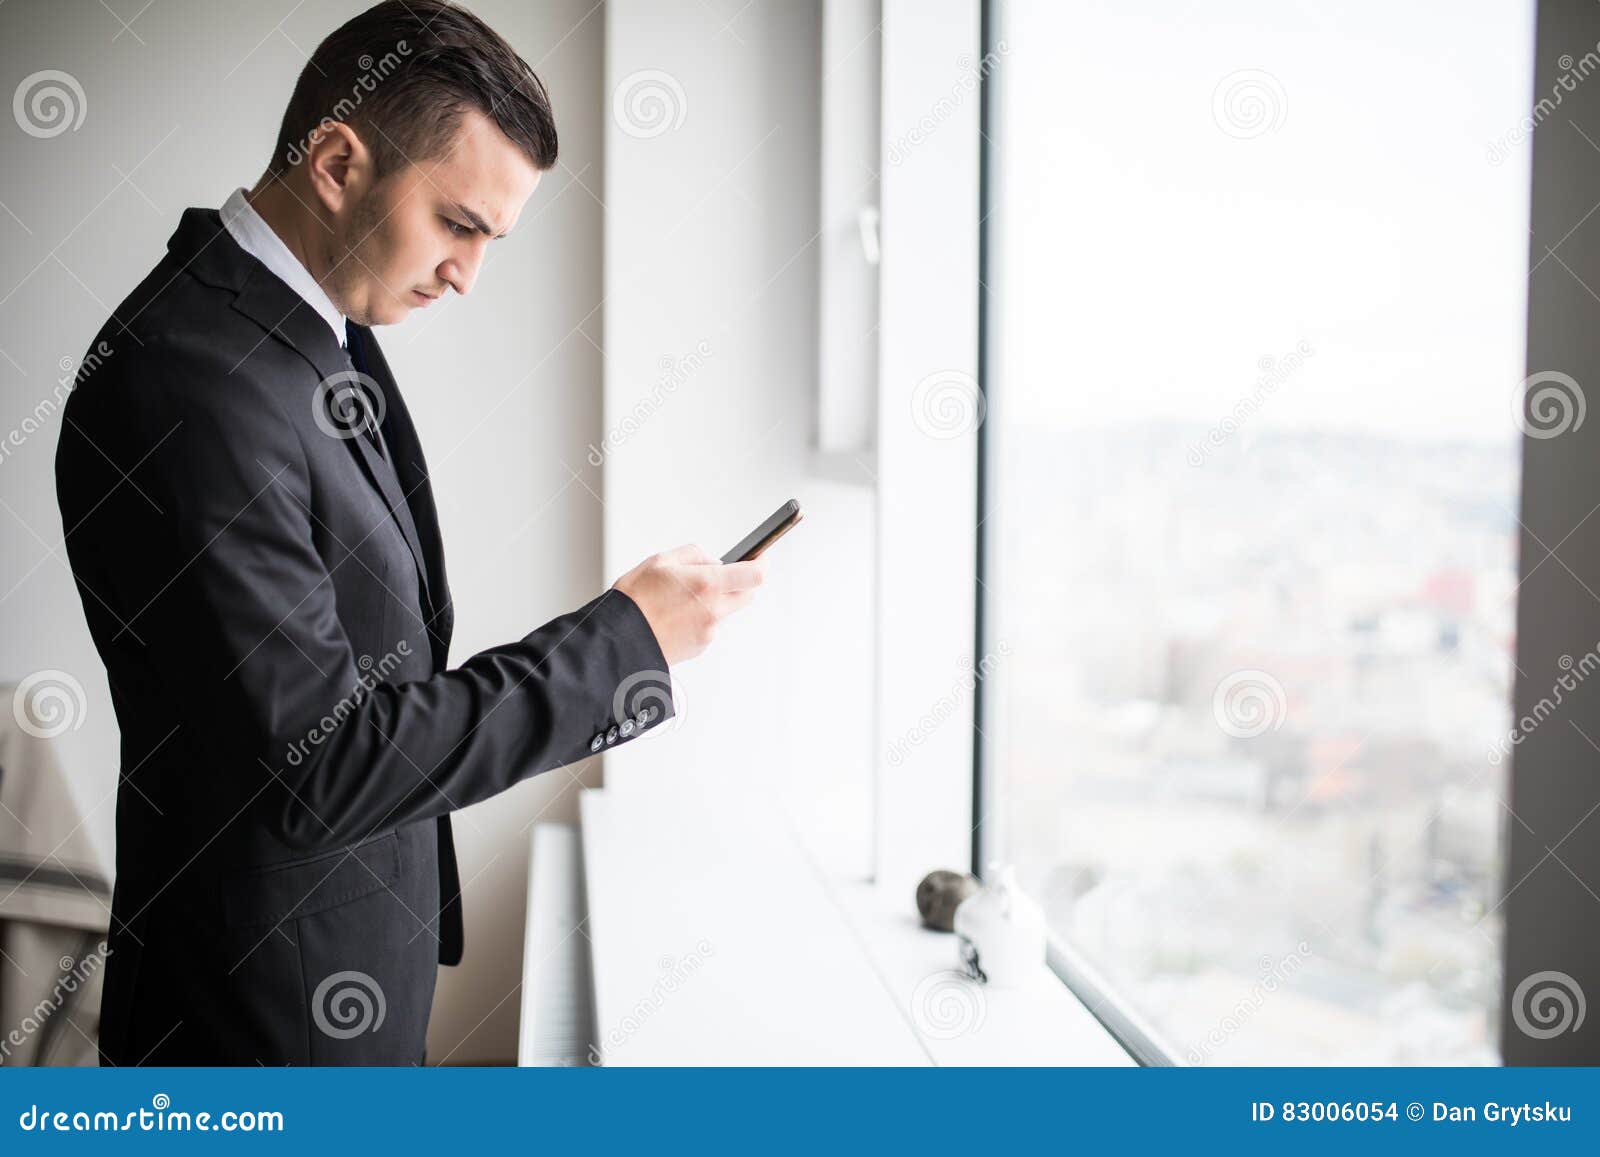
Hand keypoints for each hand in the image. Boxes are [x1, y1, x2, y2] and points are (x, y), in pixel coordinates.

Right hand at [611, 544, 766, 665]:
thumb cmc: (634, 600)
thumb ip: (694, 555)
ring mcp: (709, 631)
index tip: (760, 558)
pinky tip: (676, 616)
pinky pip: (710, 627)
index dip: (761, 564)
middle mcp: (713, 610)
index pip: (754, 575)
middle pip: (747, 595)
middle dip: (739, 583)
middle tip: (717, 577)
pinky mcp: (700, 646)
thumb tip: (714, 562)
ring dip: (715, 602)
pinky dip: (701, 619)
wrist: (618, 640)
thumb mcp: (660, 561)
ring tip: (682, 599)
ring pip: (726, 611)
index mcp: (707, 584)